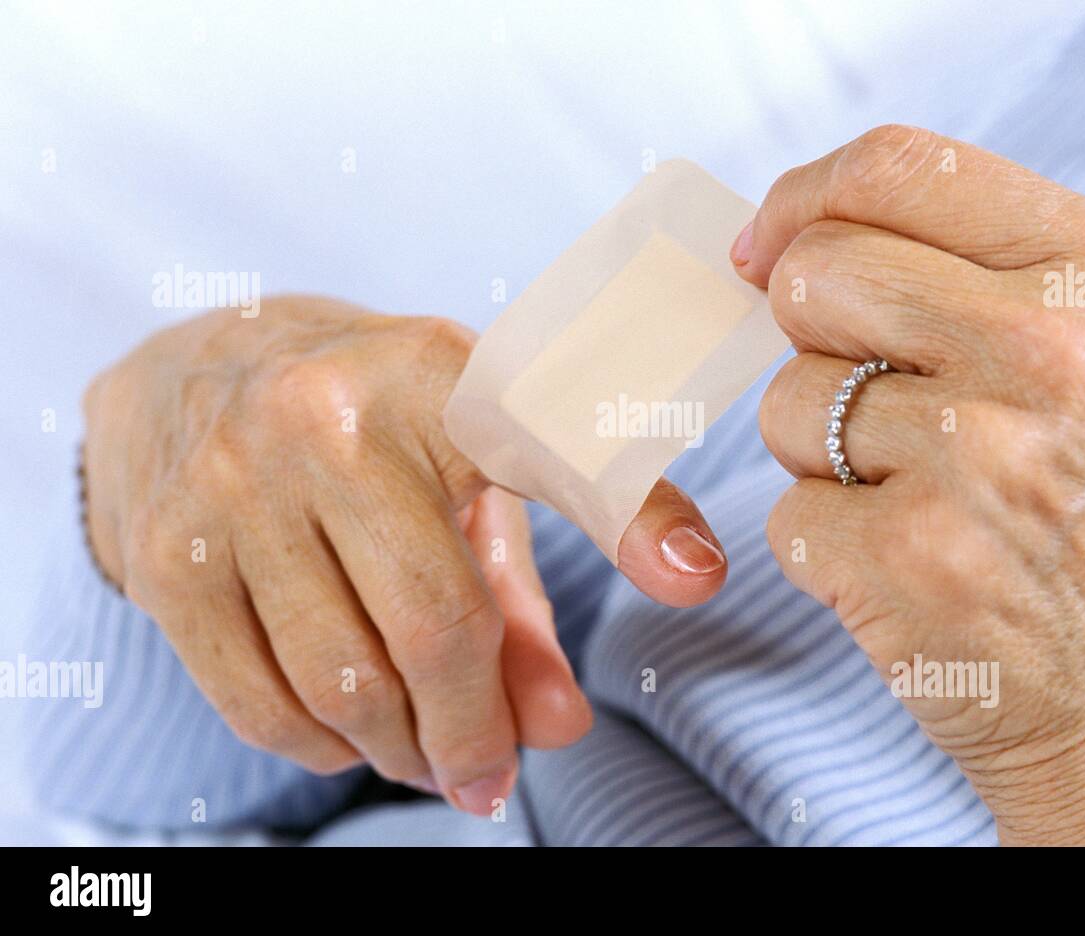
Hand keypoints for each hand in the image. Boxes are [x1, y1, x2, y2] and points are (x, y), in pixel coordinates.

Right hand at [82, 295, 727, 813]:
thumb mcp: (466, 475)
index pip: (548, 444)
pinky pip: (261, 701)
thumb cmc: (370, 425)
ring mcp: (235, 484)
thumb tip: (557, 728)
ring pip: (347, 683)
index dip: (628, 515)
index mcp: (438, 375)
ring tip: (429, 760)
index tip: (695, 578)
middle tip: (492, 774)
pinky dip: (323, 749)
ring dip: (405, 753)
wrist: (194, 369)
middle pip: (436, 626)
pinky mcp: (166, 553)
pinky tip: (352, 741)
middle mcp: (329, 418)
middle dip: (478, 732)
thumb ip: (523, 600)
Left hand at [739, 126, 1084, 844]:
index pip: (898, 166)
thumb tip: (798, 240)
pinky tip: (913, 577)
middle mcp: (1046, 350)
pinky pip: (787, 516)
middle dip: (812, 340)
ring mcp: (972, 456)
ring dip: (825, 460)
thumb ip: (979, 279)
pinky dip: (827, 551)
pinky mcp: (903, 557)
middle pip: (815, 276)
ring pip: (787, 403)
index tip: (764, 247)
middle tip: (878, 409)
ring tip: (928, 509)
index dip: (804, 201)